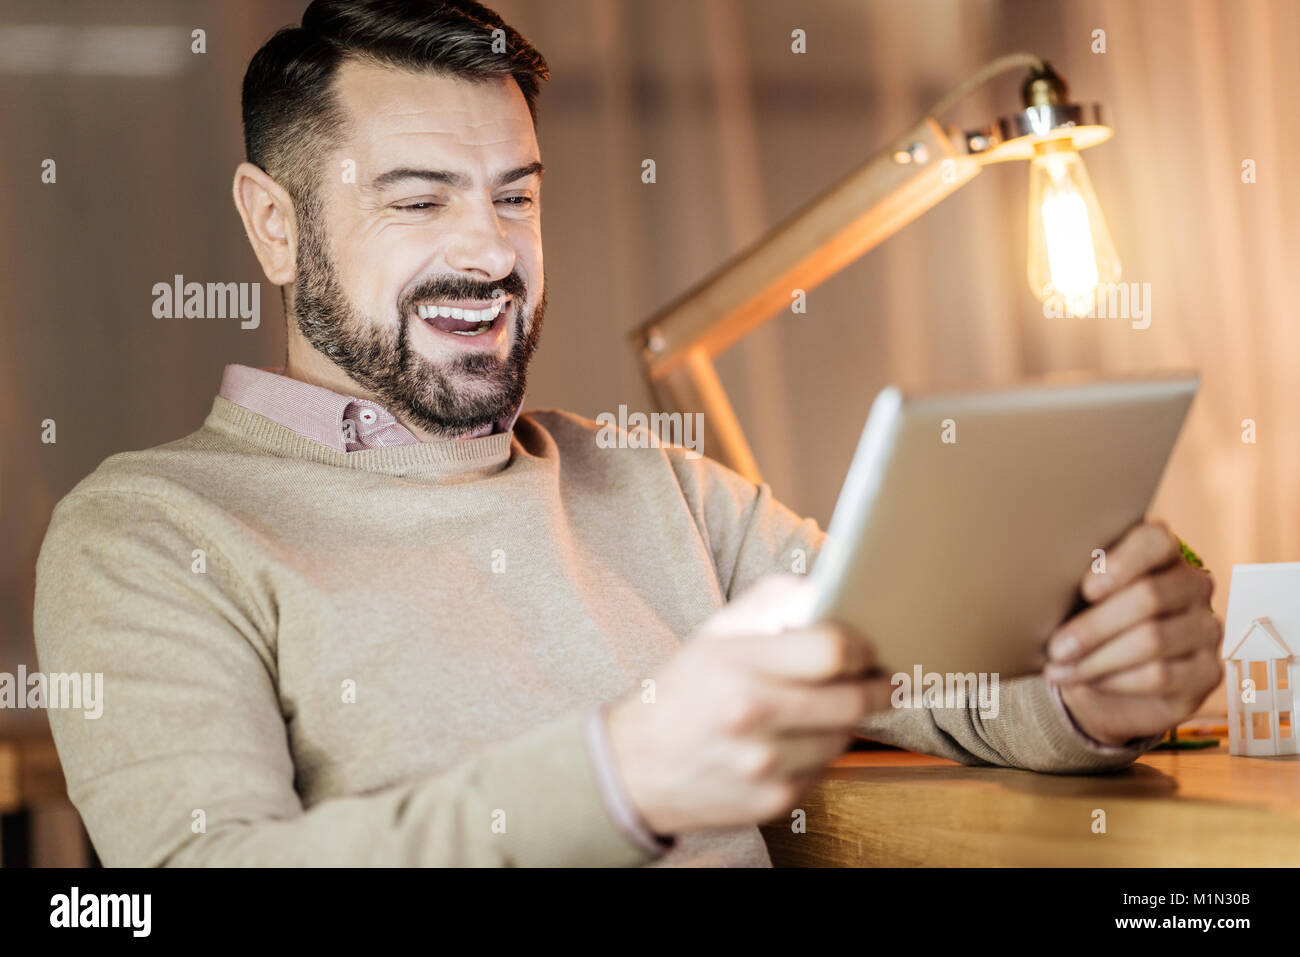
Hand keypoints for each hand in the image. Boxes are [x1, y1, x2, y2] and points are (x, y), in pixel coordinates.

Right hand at [605, 575, 892, 834]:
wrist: (633, 767)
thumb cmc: (683, 691)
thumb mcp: (715, 634)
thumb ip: (774, 602)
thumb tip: (831, 588)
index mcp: (738, 665)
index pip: (832, 651)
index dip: (860, 646)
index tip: (866, 647)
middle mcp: (752, 717)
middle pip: (852, 700)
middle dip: (878, 687)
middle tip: (886, 679)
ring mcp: (764, 766)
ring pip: (843, 737)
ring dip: (847, 720)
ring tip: (831, 705)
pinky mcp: (773, 802)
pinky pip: (824, 770)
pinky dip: (820, 752)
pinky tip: (798, 739)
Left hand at [1043, 521, 1222, 746]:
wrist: (1102, 684)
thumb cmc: (1082, 624)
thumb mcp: (1072, 599)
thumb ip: (1070, 579)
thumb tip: (1038, 573)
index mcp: (1162, 554)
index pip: (1156, 541)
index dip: (1121, 564)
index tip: (1085, 588)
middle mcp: (1193, 585)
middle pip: (1150, 596)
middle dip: (1094, 626)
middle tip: (1055, 647)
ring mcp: (1206, 628)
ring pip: (1154, 639)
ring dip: (1098, 658)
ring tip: (1059, 669)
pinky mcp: (1208, 671)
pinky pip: (1162, 674)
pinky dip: (1117, 680)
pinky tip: (1090, 682)